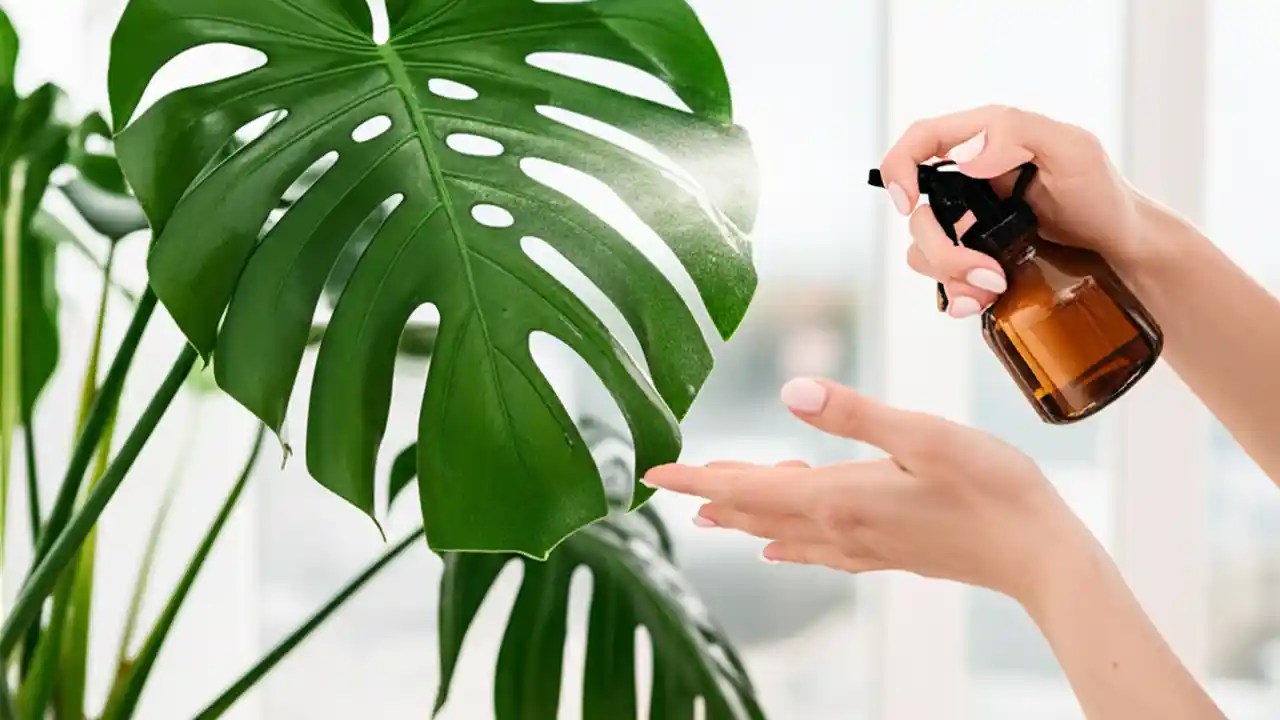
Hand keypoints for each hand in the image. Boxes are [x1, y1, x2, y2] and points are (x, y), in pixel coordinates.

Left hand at [642, 378, 1096, 606]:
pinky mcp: (884, 553)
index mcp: (840, 497)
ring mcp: (862, 545)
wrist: (1038, 555)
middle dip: (710, 496)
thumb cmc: (990, 487)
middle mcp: (840, 527)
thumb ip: (855, 413)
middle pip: (756, 512)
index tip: (652, 477)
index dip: (698, 479)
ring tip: (709, 509)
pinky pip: (816, 548)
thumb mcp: (924, 435)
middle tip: (666, 487)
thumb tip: (791, 390)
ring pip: (782, 531)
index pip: (749, 488)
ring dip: (742, 517)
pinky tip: (779, 547)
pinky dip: (786, 541)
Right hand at [879, 105, 1153, 317]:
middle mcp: (969, 181)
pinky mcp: (975, 256)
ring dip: (952, 277)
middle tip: (987, 273)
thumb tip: (965, 158)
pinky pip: (943, 278)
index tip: (908, 204)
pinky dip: (957, 295)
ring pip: (924, 251)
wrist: (1124, 253)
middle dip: (943, 250)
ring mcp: (969, 222)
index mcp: (985, 141)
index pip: (921, 141)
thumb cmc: (1104, 195)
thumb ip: (1016, 132)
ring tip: (995, 290)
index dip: (899, 168)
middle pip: (918, 213)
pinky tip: (981, 303)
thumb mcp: (1073, 149)